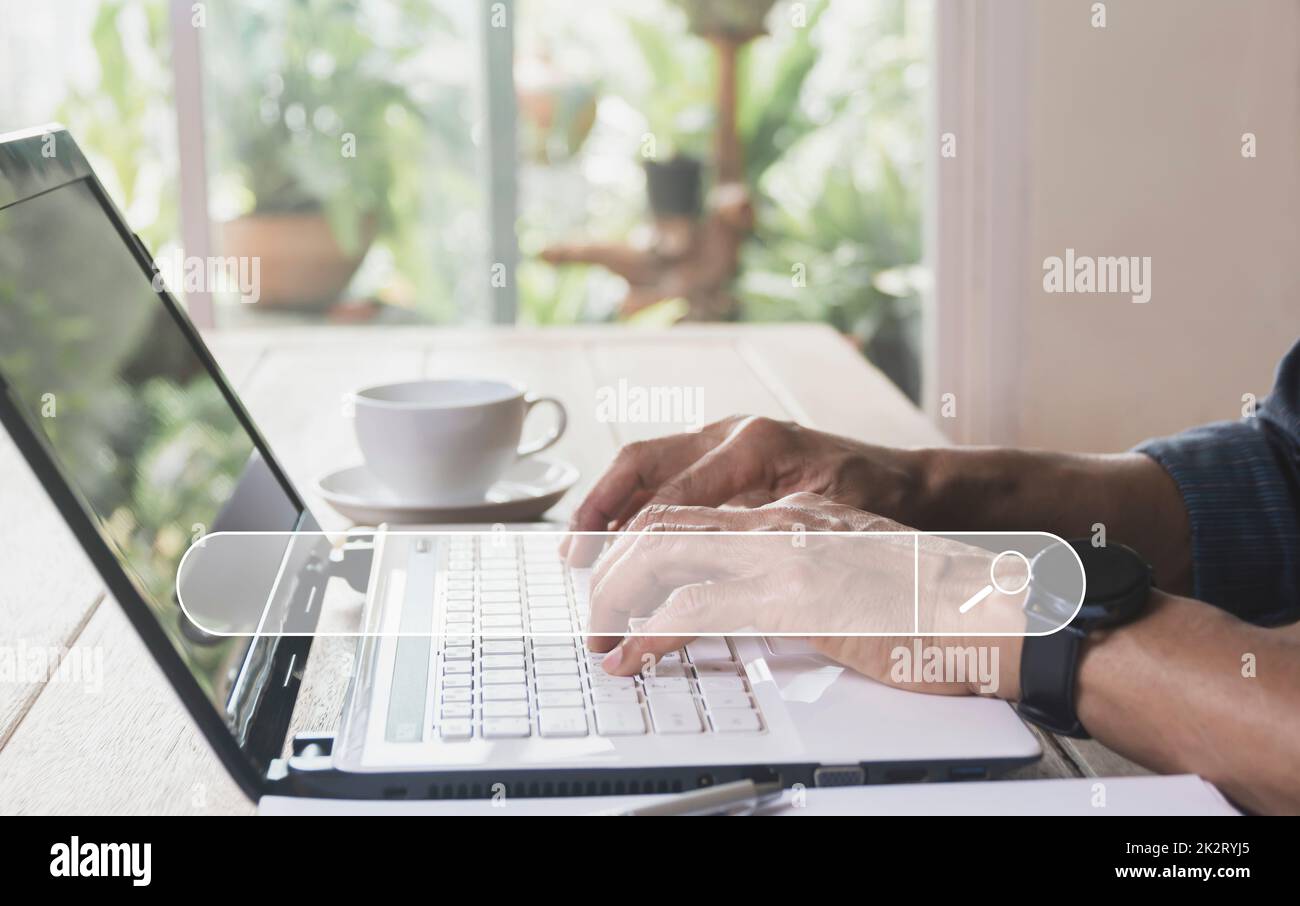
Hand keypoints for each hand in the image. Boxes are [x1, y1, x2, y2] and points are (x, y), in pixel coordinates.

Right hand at [561, 415, 920, 564]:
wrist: (914, 483)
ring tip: (580, 546)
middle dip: (600, 510)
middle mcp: (733, 431)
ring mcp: (728, 436)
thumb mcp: (822, 524)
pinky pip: (667, 470)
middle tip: (575, 556)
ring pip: (647, 463)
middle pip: (643, 465)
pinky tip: (620, 531)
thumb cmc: (877, 500)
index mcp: (753, 445)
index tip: (615, 586)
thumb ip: (759, 538)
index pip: (671, 499)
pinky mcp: (730, 452)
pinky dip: (636, 499)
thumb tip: (700, 568)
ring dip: (609, 502)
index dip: (635, 546)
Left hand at [584, 492, 1027, 699]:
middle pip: (659, 524)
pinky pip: (695, 611)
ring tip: (602, 639)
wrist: (989, 612)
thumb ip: (793, 575)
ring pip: (662, 555)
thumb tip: (739, 606)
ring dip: (616, 600)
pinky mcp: (795, 599)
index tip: (608, 575)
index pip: (686, 507)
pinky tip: (633, 659)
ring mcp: (785, 555)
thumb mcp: (849, 571)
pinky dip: (648, 637)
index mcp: (791, 512)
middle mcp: (780, 522)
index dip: (632, 538)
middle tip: (594, 613)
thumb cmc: (929, 605)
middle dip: (610, 569)